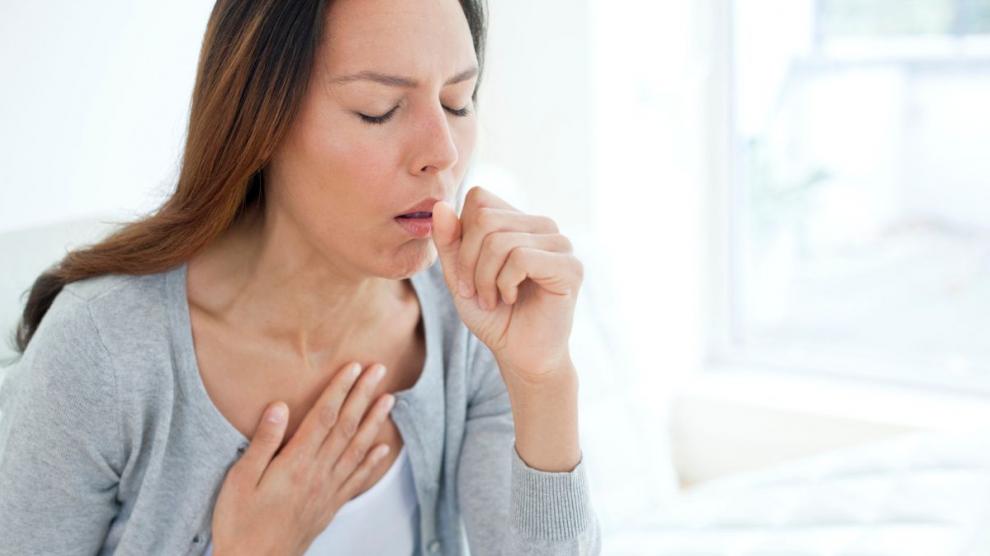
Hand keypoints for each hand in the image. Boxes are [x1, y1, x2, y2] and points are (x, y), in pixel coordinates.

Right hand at [211, 362, 395, 555]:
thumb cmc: (241, 523)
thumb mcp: (240, 480)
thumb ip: (262, 443)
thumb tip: (279, 407)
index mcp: (296, 463)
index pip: (324, 417)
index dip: (340, 389)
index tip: (353, 367)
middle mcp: (318, 473)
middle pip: (346, 426)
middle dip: (363, 395)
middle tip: (379, 370)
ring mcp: (328, 490)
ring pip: (357, 448)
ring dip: (374, 421)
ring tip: (389, 399)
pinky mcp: (330, 505)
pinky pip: (357, 478)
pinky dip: (372, 461)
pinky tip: (383, 448)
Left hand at [431, 186, 582, 384]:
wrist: (520, 355)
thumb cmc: (493, 315)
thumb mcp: (459, 275)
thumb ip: (449, 241)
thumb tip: (440, 205)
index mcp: (519, 221)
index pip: (479, 199)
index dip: (461, 235)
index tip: (462, 272)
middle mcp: (543, 226)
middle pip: (485, 219)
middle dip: (468, 261)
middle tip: (473, 291)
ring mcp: (560, 244)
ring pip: (501, 240)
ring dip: (484, 278)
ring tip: (491, 299)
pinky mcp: (570, 267)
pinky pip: (521, 258)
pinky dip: (504, 284)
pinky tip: (511, 298)